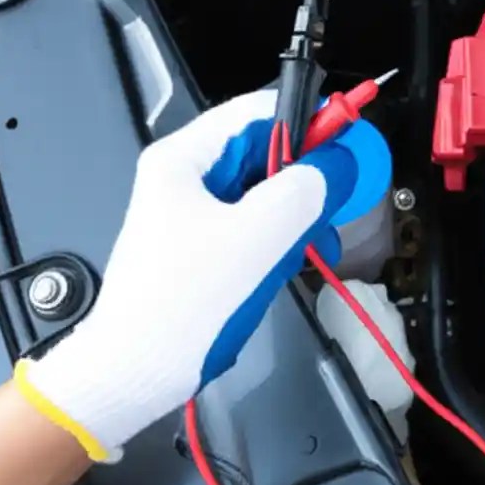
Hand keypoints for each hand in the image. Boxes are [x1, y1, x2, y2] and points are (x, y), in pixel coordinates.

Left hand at [14, 90, 378, 460]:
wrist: (136, 372)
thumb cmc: (183, 302)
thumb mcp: (259, 235)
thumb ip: (306, 188)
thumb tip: (338, 162)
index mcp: (184, 159)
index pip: (258, 112)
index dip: (308, 121)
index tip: (348, 143)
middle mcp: (186, 180)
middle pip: (265, 154)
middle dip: (306, 180)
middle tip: (334, 204)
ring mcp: (193, 217)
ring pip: (266, 195)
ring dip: (297, 217)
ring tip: (311, 245)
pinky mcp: (203, 251)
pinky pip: (255, 230)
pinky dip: (281, 242)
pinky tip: (292, 264)